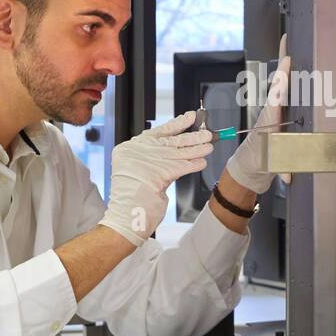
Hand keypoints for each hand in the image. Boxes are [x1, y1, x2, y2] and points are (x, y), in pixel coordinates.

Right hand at [98, 111, 213, 245]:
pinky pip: (182, 166)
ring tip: (209, 146)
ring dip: (197, 149)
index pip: (157, 132)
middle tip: (207, 133)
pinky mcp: (161, 173)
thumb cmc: (131, 199)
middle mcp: (137, 152)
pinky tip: (202, 163)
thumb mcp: (139, 173)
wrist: (125, 217)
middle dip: (191, 137)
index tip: (190, 117)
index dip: (176, 125)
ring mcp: (148, 161)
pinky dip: (194, 164)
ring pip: (179, 152)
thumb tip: (177, 151)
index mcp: (128, 149)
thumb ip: (153, 161)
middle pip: (171, 141)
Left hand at [226, 34, 290, 194]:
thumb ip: (278, 169)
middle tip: (287, 40)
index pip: (276, 98)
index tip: (286, 62)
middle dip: (282, 64)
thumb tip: (287, 174)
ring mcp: (275, 112)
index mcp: (268, 122)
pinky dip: (287, 77)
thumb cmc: (257, 165)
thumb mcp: (268, 166)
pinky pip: (284, 93)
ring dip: (285, 66)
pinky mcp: (279, 115)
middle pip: (278, 85)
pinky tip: (292, 62)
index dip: (282, 80)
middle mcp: (271, 113)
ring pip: (281, 86)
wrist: (248, 169)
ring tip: (289, 43)